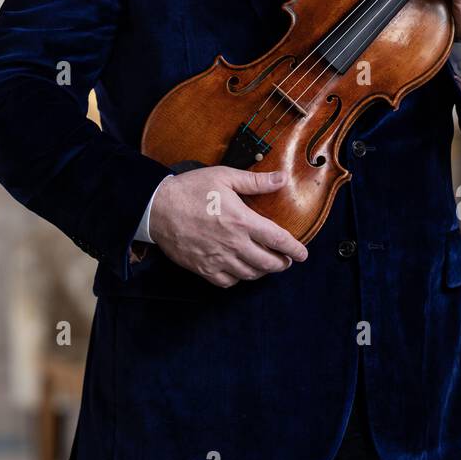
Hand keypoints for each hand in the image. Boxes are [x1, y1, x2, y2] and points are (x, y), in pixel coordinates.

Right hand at [147, 166, 307, 287]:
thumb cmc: (191, 189)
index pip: (278, 240)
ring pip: (250, 274)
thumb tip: (281, 178)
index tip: (303, 254)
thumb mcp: (224, 177)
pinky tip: (241, 270)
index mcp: (242, 221)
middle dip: (282, 263)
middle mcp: (233, 244)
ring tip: (266, 265)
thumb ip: (255, 181)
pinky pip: (228, 282)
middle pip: (268, 263)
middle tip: (286, 260)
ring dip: (263, 272)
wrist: (157, 208)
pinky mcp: (203, 269)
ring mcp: (218, 259)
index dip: (295, 249)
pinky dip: (239, 279)